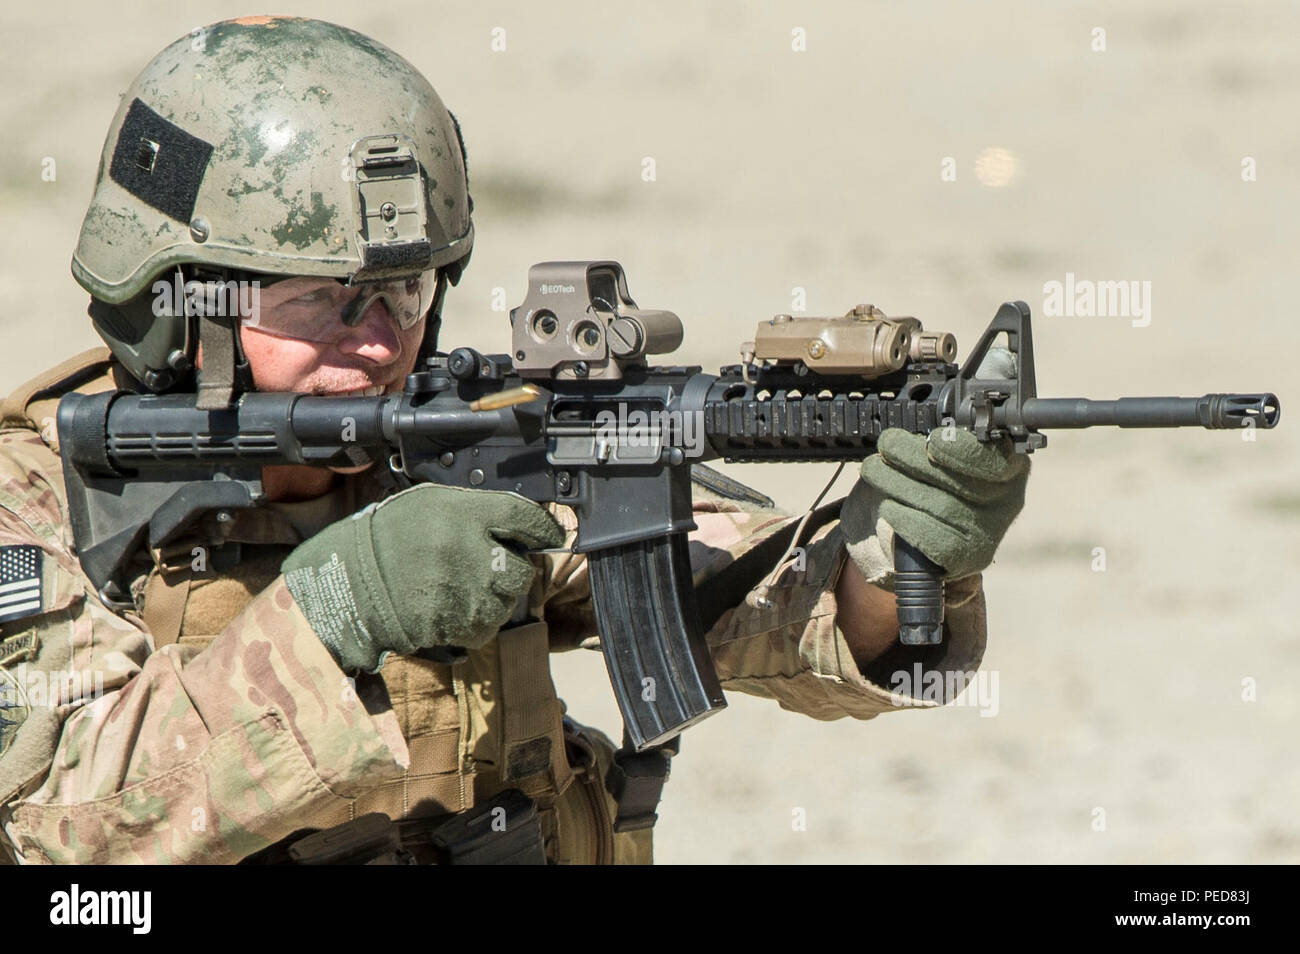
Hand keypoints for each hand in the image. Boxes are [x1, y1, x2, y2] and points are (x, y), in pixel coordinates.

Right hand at [282, 484, 563, 672]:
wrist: (350, 583)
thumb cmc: (391, 537)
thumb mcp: (432, 504)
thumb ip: (478, 510)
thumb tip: (524, 522)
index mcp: (462, 513)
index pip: (524, 517)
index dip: (544, 527)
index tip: (550, 534)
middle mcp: (468, 551)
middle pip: (522, 569)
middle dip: (513, 570)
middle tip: (490, 565)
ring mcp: (463, 591)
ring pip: (507, 602)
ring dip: (495, 598)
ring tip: (464, 586)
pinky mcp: (454, 623)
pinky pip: (487, 626)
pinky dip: (477, 621)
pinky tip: (454, 606)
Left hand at [839, 426, 1028, 583]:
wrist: (932, 536)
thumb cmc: (939, 483)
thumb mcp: (944, 456)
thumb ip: (938, 444)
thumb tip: (910, 436)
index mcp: (1009, 467)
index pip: (998, 459)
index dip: (965, 451)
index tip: (933, 441)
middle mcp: (1007, 501)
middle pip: (961, 483)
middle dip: (916, 459)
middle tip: (887, 444)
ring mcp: (990, 533)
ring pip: (942, 507)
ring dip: (899, 484)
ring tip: (874, 469)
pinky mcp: (968, 557)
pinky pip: (935, 538)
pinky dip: (906, 519)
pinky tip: (889, 508)